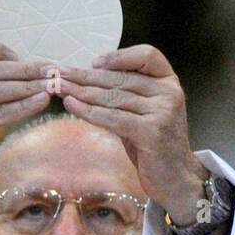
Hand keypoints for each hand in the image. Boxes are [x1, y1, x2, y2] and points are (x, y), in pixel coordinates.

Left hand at [57, 45, 207, 224]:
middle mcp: (169, 93)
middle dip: (86, 76)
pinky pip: (112, 118)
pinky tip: (71, 106)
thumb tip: (88, 80)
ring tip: (59, 88)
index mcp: (169, 83)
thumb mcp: (144, 114)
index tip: (94, 63)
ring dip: (81, 92)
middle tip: (60, 73)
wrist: (176, 179)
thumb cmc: (155, 146)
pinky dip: (88, 111)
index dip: (119, 56)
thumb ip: (126, 95)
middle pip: (120, 77)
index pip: (147, 55)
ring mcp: (162, 111)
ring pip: (113, 97)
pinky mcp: (151, 131)